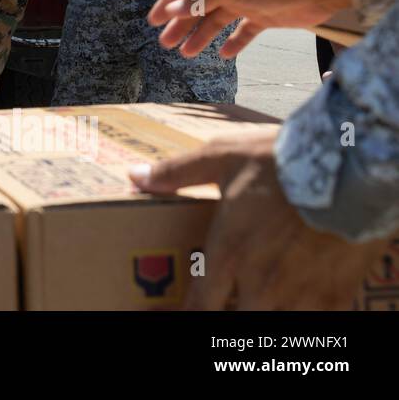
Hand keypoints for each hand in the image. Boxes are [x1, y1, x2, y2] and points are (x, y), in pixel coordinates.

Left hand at [129, 131, 387, 308]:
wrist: (349, 166)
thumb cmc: (280, 159)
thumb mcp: (221, 156)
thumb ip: (176, 173)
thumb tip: (135, 177)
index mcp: (229, 253)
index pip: (199, 306)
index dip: (185, 317)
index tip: (172, 317)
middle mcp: (261, 282)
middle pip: (236, 325)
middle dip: (229, 316)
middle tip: (227, 304)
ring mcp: (301, 293)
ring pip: (275, 329)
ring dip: (266, 318)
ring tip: (262, 305)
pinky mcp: (336, 294)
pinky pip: (317, 325)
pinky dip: (305, 318)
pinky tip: (300, 306)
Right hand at [147, 0, 354, 58]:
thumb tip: (172, 9)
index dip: (168, 4)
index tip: (153, 21)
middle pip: (198, 8)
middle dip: (180, 25)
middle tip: (166, 44)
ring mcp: (246, 3)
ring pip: (217, 22)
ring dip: (201, 37)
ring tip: (188, 54)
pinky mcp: (264, 17)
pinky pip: (242, 32)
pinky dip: (233, 43)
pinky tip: (225, 55)